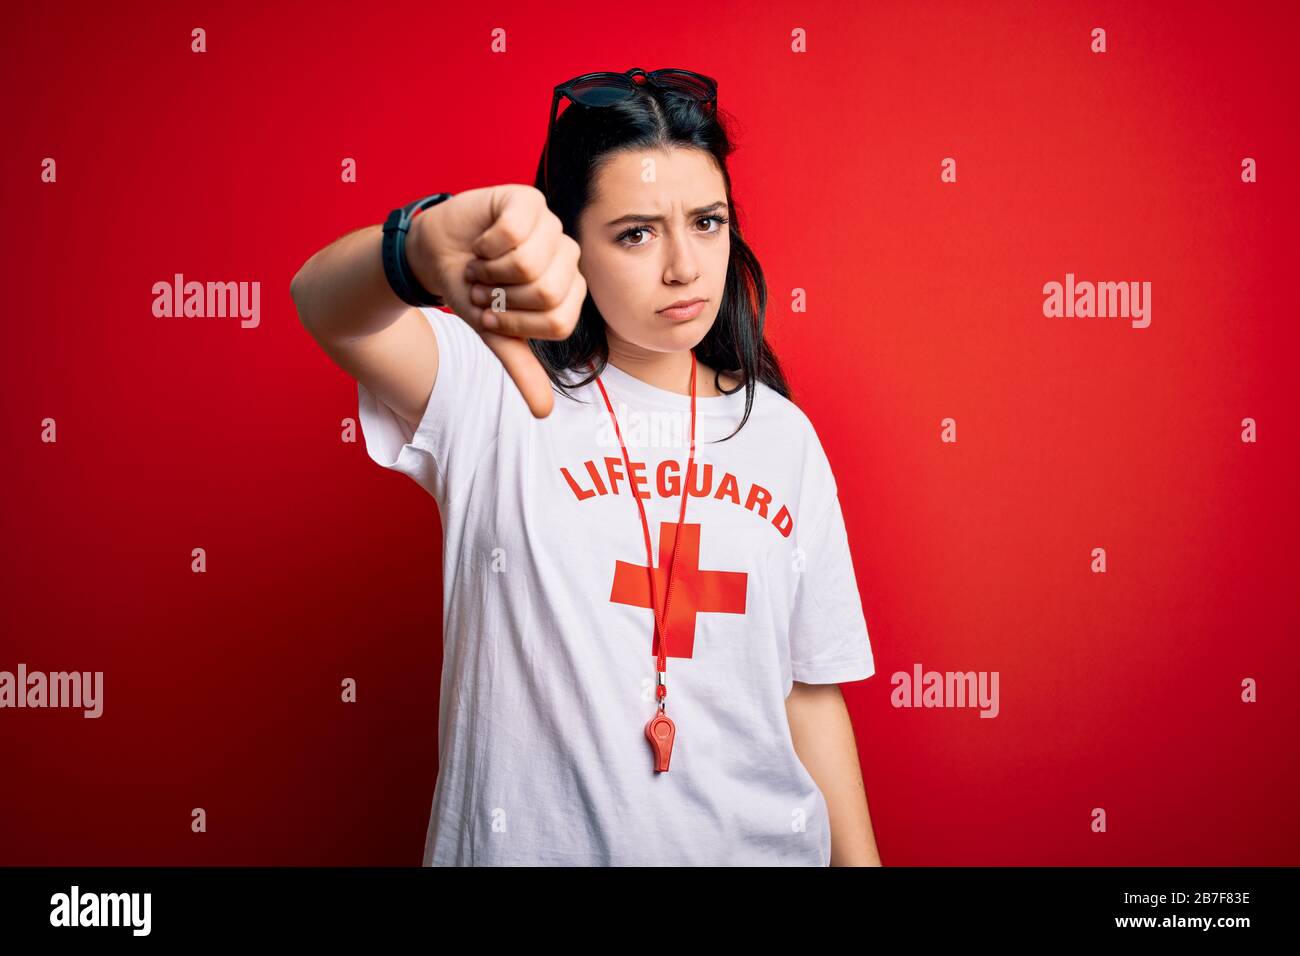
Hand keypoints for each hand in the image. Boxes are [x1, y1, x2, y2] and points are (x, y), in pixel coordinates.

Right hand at [408, 184, 585, 417]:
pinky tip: (480, 243)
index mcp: (570, 290)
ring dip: (490, 272)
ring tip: (481, 267)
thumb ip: (522, 370)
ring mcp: (551, 225)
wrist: (436, 256)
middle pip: (546, 292)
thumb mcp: (495, 336)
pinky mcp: (527, 199)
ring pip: (528, 263)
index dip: (517, 324)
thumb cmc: (472, 292)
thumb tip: (544, 413)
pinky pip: (514, 232)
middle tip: (484, 290)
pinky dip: (486, 245)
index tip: (492, 316)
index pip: (558, 321)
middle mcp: (568, 256)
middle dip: (500, 298)